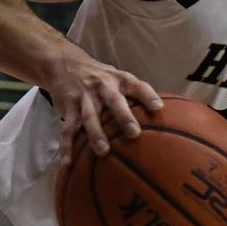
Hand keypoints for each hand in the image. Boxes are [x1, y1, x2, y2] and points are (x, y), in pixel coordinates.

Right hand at [45, 43, 163, 165]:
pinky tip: (68, 162)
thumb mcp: (118, 78)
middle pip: (114, 101)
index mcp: (119, 80)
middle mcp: (102, 86)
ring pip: (90, 116)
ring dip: (96, 134)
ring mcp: (84, 97)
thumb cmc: (100, 77)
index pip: (137, 85)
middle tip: (134, 134)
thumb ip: (136, 95)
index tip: (158, 107)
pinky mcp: (67, 107)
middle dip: (124, 117)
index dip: (148, 95)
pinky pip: (67, 129)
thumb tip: (162, 117)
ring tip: (103, 152)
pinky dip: (67, 146)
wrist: (64, 63)